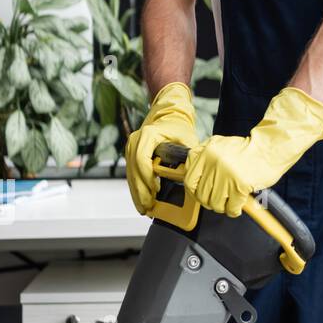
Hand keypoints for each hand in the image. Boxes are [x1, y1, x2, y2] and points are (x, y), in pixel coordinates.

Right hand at [125, 82, 198, 215]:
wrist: (169, 114)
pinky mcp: (132, 154)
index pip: (142, 161)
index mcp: (147, 136)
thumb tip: (192, 173)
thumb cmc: (178, 126)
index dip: (147, 179)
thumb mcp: (187, 138)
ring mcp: (131, 148)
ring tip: (144, 208)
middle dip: (140, 191)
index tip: (155, 192)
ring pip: (131, 174)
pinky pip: (132, 173)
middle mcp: (135, 141)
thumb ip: (188, 154)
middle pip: (134, 171)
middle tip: (148, 207)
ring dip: (137, 192)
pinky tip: (142, 199)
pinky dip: (137, 187)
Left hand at [183, 86, 322, 216]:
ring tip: (228, 203)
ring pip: (215, 202)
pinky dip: (234, 210)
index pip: (190, 179)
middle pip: (202, 194)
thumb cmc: (249, 148)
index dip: (194, 191)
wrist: (271, 148)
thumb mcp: (221, 144)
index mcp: (208, 152)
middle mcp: (214, 162)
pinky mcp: (240, 185)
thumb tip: (191, 173)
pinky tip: (237, 207)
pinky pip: (231, 207)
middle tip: (217, 201)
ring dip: (221, 207)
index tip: (200, 194)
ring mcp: (227, 174)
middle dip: (209, 201)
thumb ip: (204, 155)